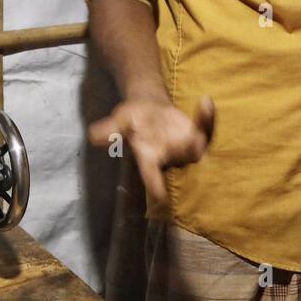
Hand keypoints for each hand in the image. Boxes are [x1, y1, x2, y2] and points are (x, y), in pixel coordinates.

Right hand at [87, 96, 213, 211]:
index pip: (152, 176)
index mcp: (149, 158)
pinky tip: (206, 101)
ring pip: (200, 146)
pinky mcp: (197, 136)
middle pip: (182, 159)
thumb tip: (93, 136)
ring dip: (204, 129)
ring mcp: (186, 149)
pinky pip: (206, 130)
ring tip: (204, 111)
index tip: (160, 198)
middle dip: (188, 151)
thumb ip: (108, 131)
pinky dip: (208, 118)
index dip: (156, 187)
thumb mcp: (118, 122)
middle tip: (194, 140)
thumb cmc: (131, 121)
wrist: (147, 108)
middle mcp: (170, 158)